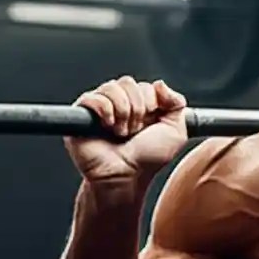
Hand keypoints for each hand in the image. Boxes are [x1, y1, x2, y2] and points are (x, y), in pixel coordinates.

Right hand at [65, 76, 189, 183]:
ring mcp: (100, 107)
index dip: (151, 101)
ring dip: (123, 112)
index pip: (145, 85)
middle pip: (128, 83)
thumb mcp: (175, 132)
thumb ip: (177, 104)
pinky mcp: (81, 114)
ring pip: (111, 87)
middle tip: (135, 130)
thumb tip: (160, 84)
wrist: (125, 176)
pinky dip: (105, 111)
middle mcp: (120, 103)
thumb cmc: (147, 159)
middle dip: (138, 107)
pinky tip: (108, 127)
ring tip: (122, 132)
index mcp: (140, 105)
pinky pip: (93, 97)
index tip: (151, 121)